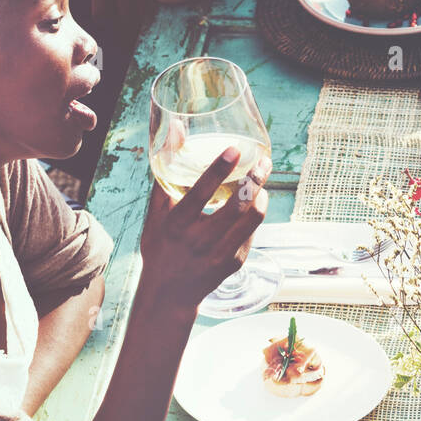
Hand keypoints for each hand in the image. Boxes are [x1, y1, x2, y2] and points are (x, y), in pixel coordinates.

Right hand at [139, 145, 268, 312]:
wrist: (168, 293)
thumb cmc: (161, 244)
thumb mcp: (156, 211)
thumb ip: (167, 170)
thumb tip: (177, 127)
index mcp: (177, 224)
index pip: (200, 194)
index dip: (218, 169)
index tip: (235, 149)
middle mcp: (199, 240)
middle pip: (238, 205)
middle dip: (256, 179)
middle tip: (264, 161)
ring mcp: (221, 254)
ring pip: (254, 218)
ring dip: (262, 195)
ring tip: (261, 181)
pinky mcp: (236, 262)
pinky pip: (253, 231)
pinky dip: (255, 214)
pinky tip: (253, 203)